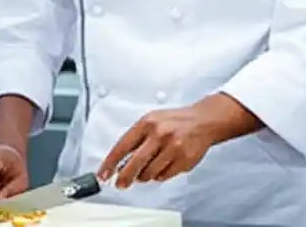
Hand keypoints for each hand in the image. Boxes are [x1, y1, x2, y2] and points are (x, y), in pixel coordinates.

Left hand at [98, 107, 213, 188]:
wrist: (203, 121)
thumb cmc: (173, 121)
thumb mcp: (150, 121)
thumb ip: (135, 140)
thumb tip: (119, 163)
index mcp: (147, 123)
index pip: (122, 146)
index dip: (110, 163)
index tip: (103, 174)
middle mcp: (159, 135)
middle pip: (135, 163)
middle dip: (124, 177)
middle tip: (120, 184)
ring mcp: (173, 148)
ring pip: (149, 173)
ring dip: (144, 176)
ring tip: (148, 168)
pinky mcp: (184, 160)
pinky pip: (164, 176)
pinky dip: (159, 175)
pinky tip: (162, 165)